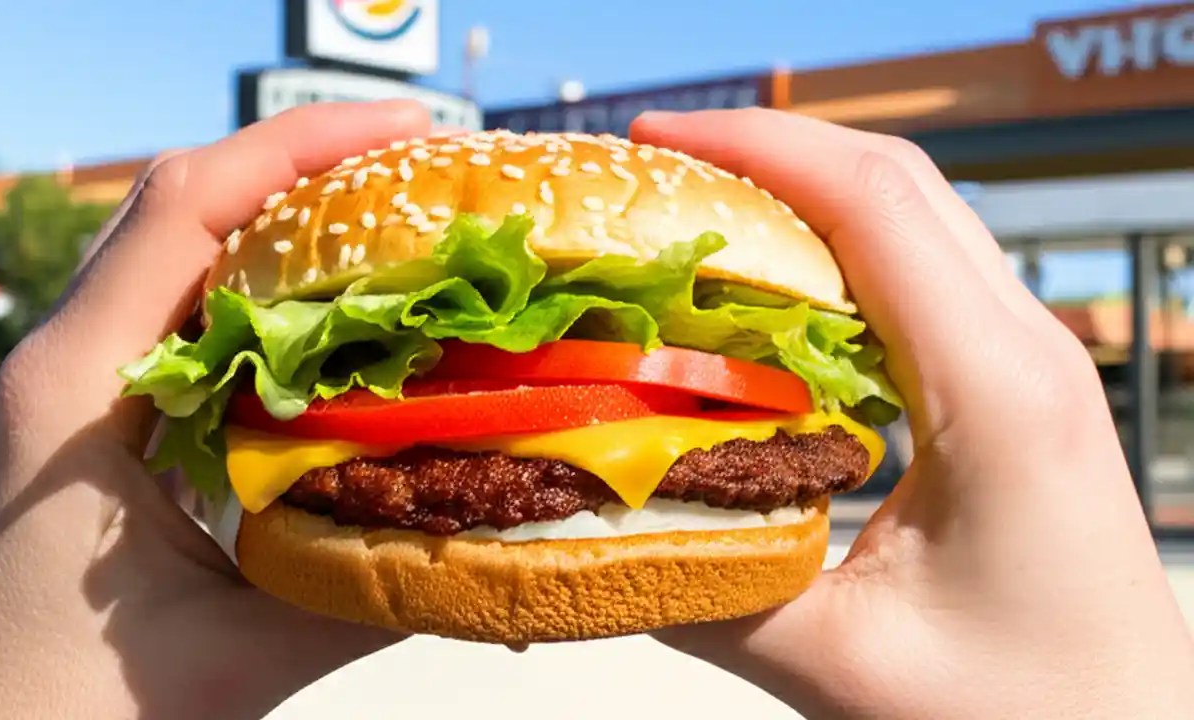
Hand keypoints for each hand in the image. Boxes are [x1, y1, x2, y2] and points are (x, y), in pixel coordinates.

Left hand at [0, 101, 430, 719]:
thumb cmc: (53, 711)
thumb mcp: (229, 659)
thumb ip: (364, 597)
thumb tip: (488, 546)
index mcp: (79, 391)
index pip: (185, 209)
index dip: (300, 149)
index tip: (408, 134)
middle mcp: (68, 364)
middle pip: (187, 206)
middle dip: (309, 168)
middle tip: (429, 170)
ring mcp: (78, 386)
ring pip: (185, 256)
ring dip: (288, 224)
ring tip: (398, 223)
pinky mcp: (99, 419)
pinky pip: (187, 320)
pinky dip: (269, 296)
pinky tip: (337, 320)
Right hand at [631, 109, 1193, 718]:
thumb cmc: (1029, 713)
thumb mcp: (843, 665)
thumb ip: (701, 592)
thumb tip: (588, 524)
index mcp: (995, 393)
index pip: (871, 207)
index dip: (756, 149)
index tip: (653, 139)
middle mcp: (1025, 352)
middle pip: (893, 185)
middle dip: (766, 151)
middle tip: (652, 166)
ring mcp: (1026, 363)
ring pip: (911, 221)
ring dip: (801, 194)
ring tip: (697, 209)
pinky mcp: (1009, 388)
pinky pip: (918, 278)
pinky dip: (833, 253)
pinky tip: (767, 292)